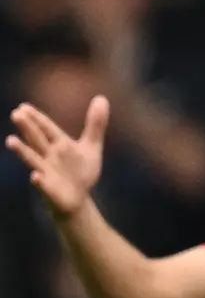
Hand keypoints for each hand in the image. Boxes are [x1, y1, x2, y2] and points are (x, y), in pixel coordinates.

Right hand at [8, 97, 108, 218]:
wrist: (78, 199)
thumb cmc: (80, 171)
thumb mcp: (91, 147)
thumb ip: (95, 124)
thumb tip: (102, 98)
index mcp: (59, 144)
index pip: (46, 128)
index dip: (37, 118)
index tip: (24, 106)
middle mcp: (48, 155)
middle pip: (37, 139)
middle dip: (28, 128)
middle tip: (16, 114)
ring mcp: (47, 172)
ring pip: (33, 159)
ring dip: (22, 151)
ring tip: (10, 140)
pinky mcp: (50, 189)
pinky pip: (43, 185)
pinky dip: (39, 181)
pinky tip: (35, 177)